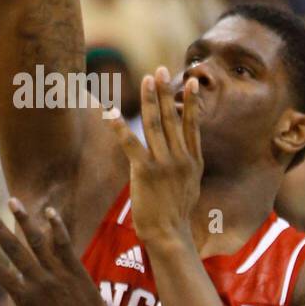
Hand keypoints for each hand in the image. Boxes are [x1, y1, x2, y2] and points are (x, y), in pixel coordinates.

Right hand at [0, 200, 110, 305]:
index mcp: (23, 299)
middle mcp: (39, 283)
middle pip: (13, 250)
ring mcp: (59, 275)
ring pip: (38, 242)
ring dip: (23, 220)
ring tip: (12, 201)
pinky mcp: (78, 272)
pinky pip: (65, 246)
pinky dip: (57, 228)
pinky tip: (49, 212)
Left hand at [106, 70, 202, 245]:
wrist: (170, 235)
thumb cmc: (177, 214)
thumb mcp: (192, 186)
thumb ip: (189, 166)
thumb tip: (188, 152)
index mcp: (193, 161)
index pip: (192, 125)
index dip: (191, 102)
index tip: (190, 81)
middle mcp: (181, 159)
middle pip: (173, 119)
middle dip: (166, 92)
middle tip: (160, 70)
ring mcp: (164, 165)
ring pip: (155, 125)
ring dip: (150, 100)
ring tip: (147, 80)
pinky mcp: (145, 172)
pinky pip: (131, 144)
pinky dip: (120, 127)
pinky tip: (111, 113)